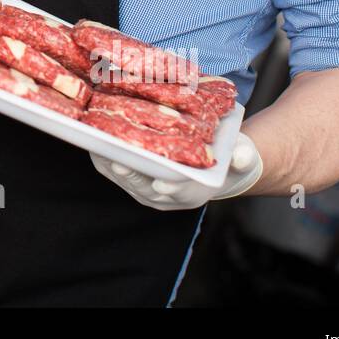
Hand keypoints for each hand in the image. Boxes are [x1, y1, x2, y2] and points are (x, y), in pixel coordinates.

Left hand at [90, 133, 262, 209]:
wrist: (210, 166)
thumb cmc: (226, 157)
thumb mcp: (242, 155)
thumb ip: (243, 156)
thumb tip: (240, 156)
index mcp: (195, 191)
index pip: (181, 193)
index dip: (172, 189)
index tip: (162, 183)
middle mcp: (168, 196)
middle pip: (146, 187)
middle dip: (132, 174)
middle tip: (120, 159)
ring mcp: (148, 190)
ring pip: (126, 179)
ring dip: (112, 164)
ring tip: (101, 146)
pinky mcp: (134, 180)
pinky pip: (114, 171)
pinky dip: (105, 158)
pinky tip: (96, 141)